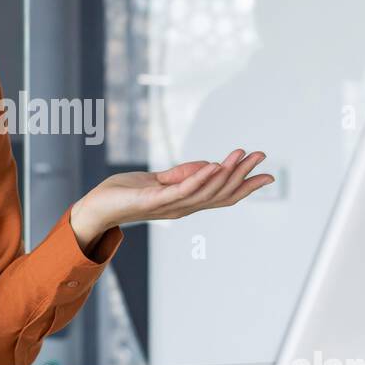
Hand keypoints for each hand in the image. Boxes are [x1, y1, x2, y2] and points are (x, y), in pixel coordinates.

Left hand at [70, 149, 273, 244]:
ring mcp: (169, 206)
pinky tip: (212, 165)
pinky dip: (199, 178)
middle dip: (242, 175)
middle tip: (261, 157)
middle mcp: (182, 208)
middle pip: (220, 194)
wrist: (97, 208)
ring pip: (205, 192)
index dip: (245, 186)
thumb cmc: (125, 194)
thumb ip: (182, 174)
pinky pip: (182, 190)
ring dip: (225, 173)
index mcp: (186, 203)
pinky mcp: (154, 200)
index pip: (222, 196)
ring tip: (240, 155)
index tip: (267, 175)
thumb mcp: (159, 180)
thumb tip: (207, 165)